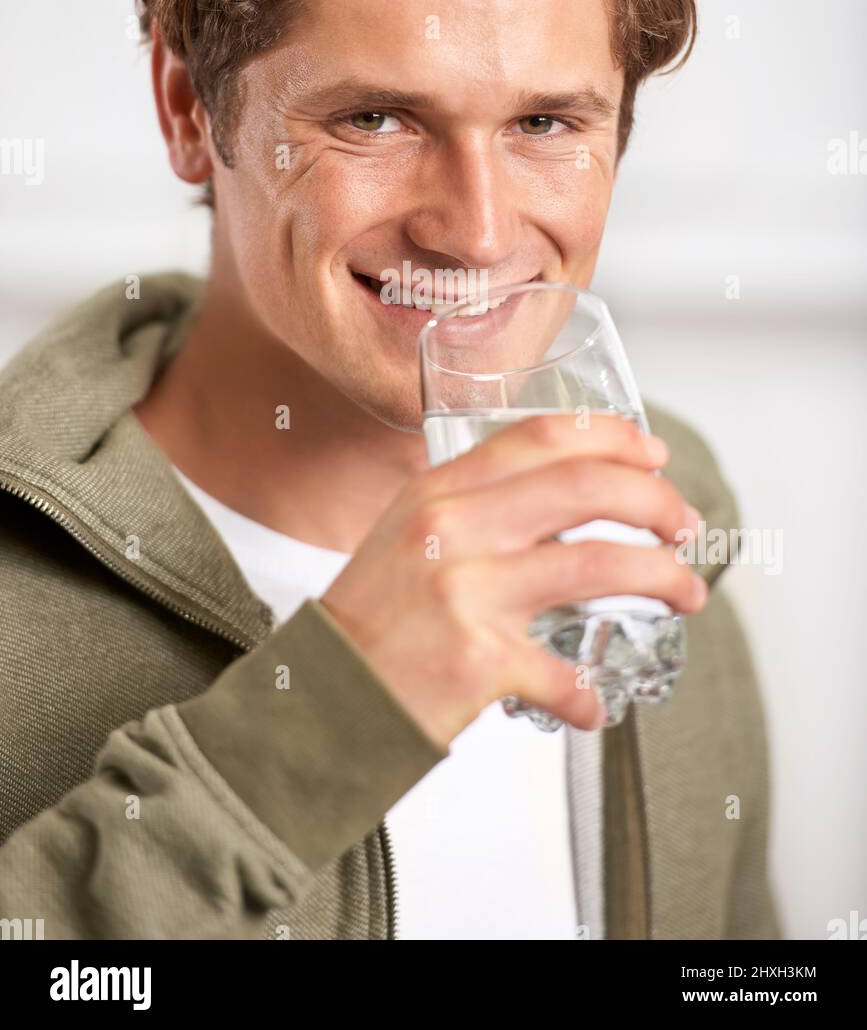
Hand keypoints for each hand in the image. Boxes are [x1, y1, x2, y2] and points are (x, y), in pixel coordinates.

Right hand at [320, 412, 705, 748]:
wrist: (316, 700)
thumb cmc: (369, 621)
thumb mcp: (408, 535)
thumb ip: (473, 507)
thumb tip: (560, 501)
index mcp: (438, 490)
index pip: (540, 436)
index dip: (612, 437)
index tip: (652, 453)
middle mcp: (453, 529)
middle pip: (585, 487)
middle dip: (655, 501)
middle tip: (683, 525)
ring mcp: (466, 593)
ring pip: (598, 564)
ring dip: (661, 576)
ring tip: (686, 593)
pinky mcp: (478, 661)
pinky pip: (564, 674)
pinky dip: (587, 694)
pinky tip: (591, 704)